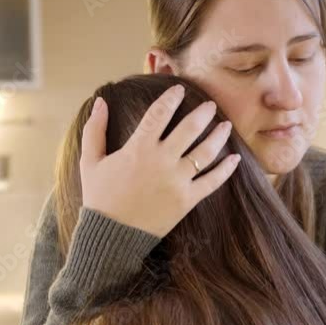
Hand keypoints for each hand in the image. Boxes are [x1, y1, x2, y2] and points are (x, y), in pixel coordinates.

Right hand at [80, 85, 240, 237]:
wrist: (112, 235)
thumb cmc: (100, 197)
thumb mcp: (90, 161)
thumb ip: (94, 129)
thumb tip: (99, 101)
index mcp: (138, 148)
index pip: (159, 114)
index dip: (171, 98)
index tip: (179, 89)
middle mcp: (162, 161)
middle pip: (189, 128)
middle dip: (202, 113)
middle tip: (210, 105)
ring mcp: (177, 181)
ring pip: (205, 152)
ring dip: (218, 136)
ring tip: (226, 126)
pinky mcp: (187, 200)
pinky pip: (212, 182)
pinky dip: (225, 170)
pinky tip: (235, 159)